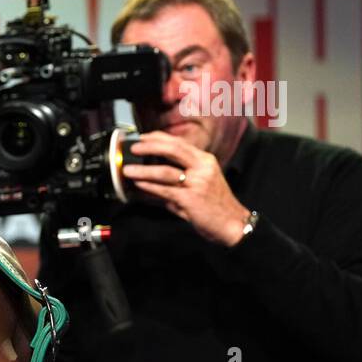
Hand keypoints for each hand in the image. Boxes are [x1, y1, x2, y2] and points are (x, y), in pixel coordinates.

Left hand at [121, 131, 250, 245]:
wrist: (233, 224)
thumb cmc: (215, 205)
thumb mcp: (200, 183)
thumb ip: (180, 177)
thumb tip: (154, 176)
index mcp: (205, 161)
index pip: (180, 143)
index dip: (160, 138)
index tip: (143, 137)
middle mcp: (203, 168)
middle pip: (173, 150)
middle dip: (150, 147)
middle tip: (134, 148)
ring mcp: (198, 183)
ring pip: (165, 171)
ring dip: (143, 170)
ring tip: (128, 170)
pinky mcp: (191, 199)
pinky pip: (165, 190)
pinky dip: (149, 187)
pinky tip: (139, 185)